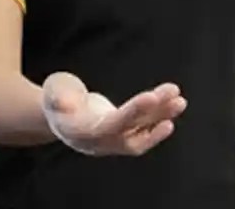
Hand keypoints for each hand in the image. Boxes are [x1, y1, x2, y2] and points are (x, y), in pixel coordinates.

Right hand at [41, 72, 186, 156]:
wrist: (60, 116)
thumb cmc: (57, 100)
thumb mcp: (53, 93)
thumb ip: (58, 97)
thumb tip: (63, 102)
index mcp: (84, 133)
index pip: (113, 124)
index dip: (133, 111)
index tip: (151, 97)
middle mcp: (102, 141)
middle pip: (132, 129)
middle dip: (155, 113)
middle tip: (176, 98)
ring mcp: (115, 139)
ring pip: (142, 129)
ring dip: (163, 115)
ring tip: (180, 100)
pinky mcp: (125, 133)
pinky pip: (145, 128)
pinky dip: (160, 117)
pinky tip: (174, 105)